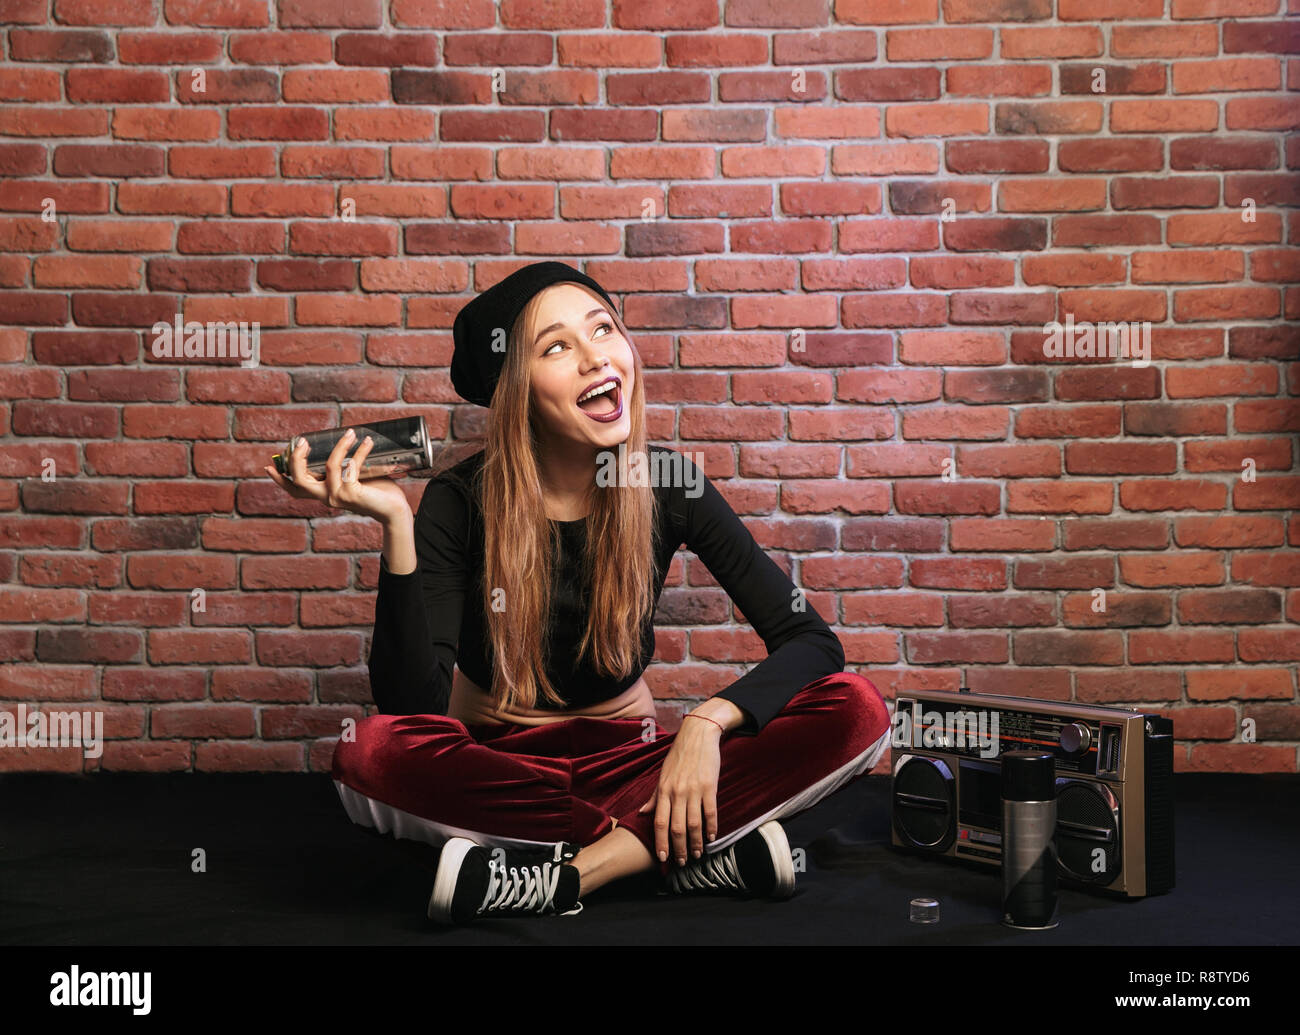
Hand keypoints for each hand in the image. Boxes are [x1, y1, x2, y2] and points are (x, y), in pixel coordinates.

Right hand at [264, 430, 411, 524]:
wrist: (394, 510)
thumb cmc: (375, 492)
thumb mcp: (353, 478)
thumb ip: (342, 467)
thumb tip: (341, 440)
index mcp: (323, 494)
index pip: (295, 490)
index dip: (280, 479)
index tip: (268, 466)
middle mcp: (326, 497)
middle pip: (299, 481)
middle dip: (296, 459)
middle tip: (303, 441)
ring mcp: (338, 496)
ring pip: (329, 467)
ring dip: (340, 446)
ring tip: (351, 433)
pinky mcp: (352, 493)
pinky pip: (351, 466)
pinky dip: (359, 451)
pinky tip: (367, 442)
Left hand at [636, 716, 721, 864]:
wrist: (698, 735)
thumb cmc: (679, 756)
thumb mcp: (663, 774)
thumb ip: (654, 796)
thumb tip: (642, 813)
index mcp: (664, 790)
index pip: (659, 822)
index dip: (660, 842)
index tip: (663, 858)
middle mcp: (677, 792)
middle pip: (676, 828)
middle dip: (679, 848)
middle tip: (682, 862)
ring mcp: (694, 790)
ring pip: (694, 824)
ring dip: (695, 843)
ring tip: (697, 855)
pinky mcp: (710, 786)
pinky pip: (710, 812)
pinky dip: (711, 828)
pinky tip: (711, 838)